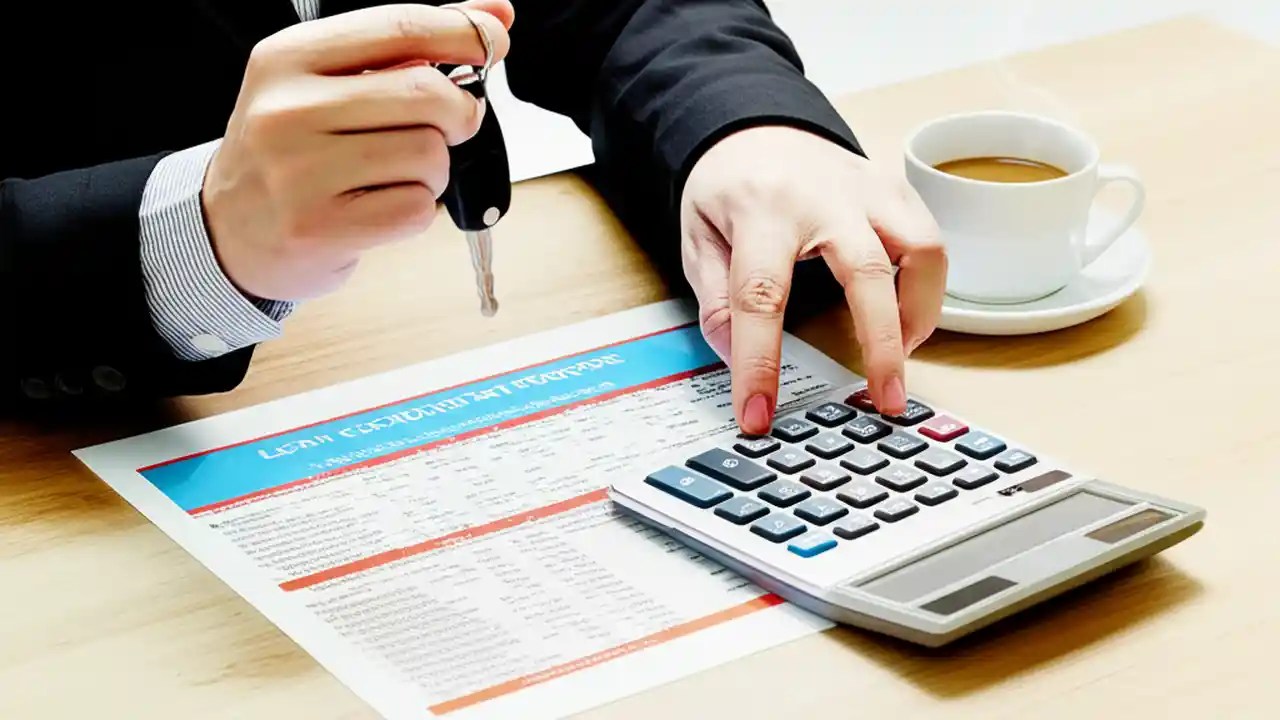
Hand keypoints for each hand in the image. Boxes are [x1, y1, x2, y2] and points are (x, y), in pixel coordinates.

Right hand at [202, 1, 514, 300]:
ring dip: (433, 169)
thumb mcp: (329, 83)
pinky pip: (417, 208)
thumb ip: (408, 46)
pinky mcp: (321, 227)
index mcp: (289, 58)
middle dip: (459, 113)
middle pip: (428, 94)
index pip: (401, 27)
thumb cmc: (293, 151)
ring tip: (392, 174)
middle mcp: (288, 110)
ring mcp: (301, 172)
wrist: (228, 231)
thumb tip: (494, 16)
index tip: (495, 40)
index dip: (465, 33)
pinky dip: (417, 210)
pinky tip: (379, 206)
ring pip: (429, 154)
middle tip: (446, 127)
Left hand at [681, 126, 945, 433]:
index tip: (759, 414)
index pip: (760, 295)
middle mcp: (822, 196)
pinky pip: (930, 241)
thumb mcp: (697, 239)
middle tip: (885, 400)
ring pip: (921, 250)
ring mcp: (867, 189)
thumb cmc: (727, 188)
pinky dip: (928, 287)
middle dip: (879, 344)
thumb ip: (715, 300)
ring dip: (918, 313)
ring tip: (898, 357)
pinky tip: (906, 317)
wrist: (753, 126)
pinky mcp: (895, 188)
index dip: (760, 362)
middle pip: (865, 271)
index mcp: (761, 210)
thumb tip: (736, 361)